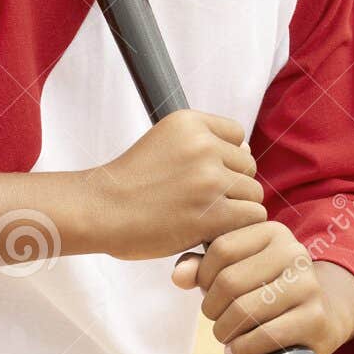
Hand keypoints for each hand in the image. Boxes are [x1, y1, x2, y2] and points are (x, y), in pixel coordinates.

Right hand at [97, 110, 265, 260]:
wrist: (100, 210)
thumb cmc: (130, 183)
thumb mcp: (162, 142)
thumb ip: (202, 142)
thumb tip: (249, 148)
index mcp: (189, 123)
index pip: (237, 135)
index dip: (225, 158)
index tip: (201, 175)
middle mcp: (203, 145)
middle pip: (248, 166)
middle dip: (231, 185)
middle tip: (201, 201)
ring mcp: (209, 179)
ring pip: (253, 193)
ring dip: (236, 209)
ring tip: (205, 217)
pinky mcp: (213, 212)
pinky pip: (252, 217)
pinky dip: (237, 228)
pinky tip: (213, 231)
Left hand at [172, 222, 353, 353]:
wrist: (319, 318)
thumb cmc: (265, 291)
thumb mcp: (235, 271)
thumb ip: (202, 268)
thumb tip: (178, 277)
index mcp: (272, 232)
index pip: (220, 248)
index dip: (203, 277)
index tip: (208, 293)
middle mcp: (294, 252)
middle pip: (229, 281)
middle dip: (212, 309)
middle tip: (217, 320)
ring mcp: (308, 285)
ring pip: (243, 311)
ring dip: (225, 332)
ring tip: (226, 336)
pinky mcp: (315, 318)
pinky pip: (264, 336)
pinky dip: (242, 349)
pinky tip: (236, 351)